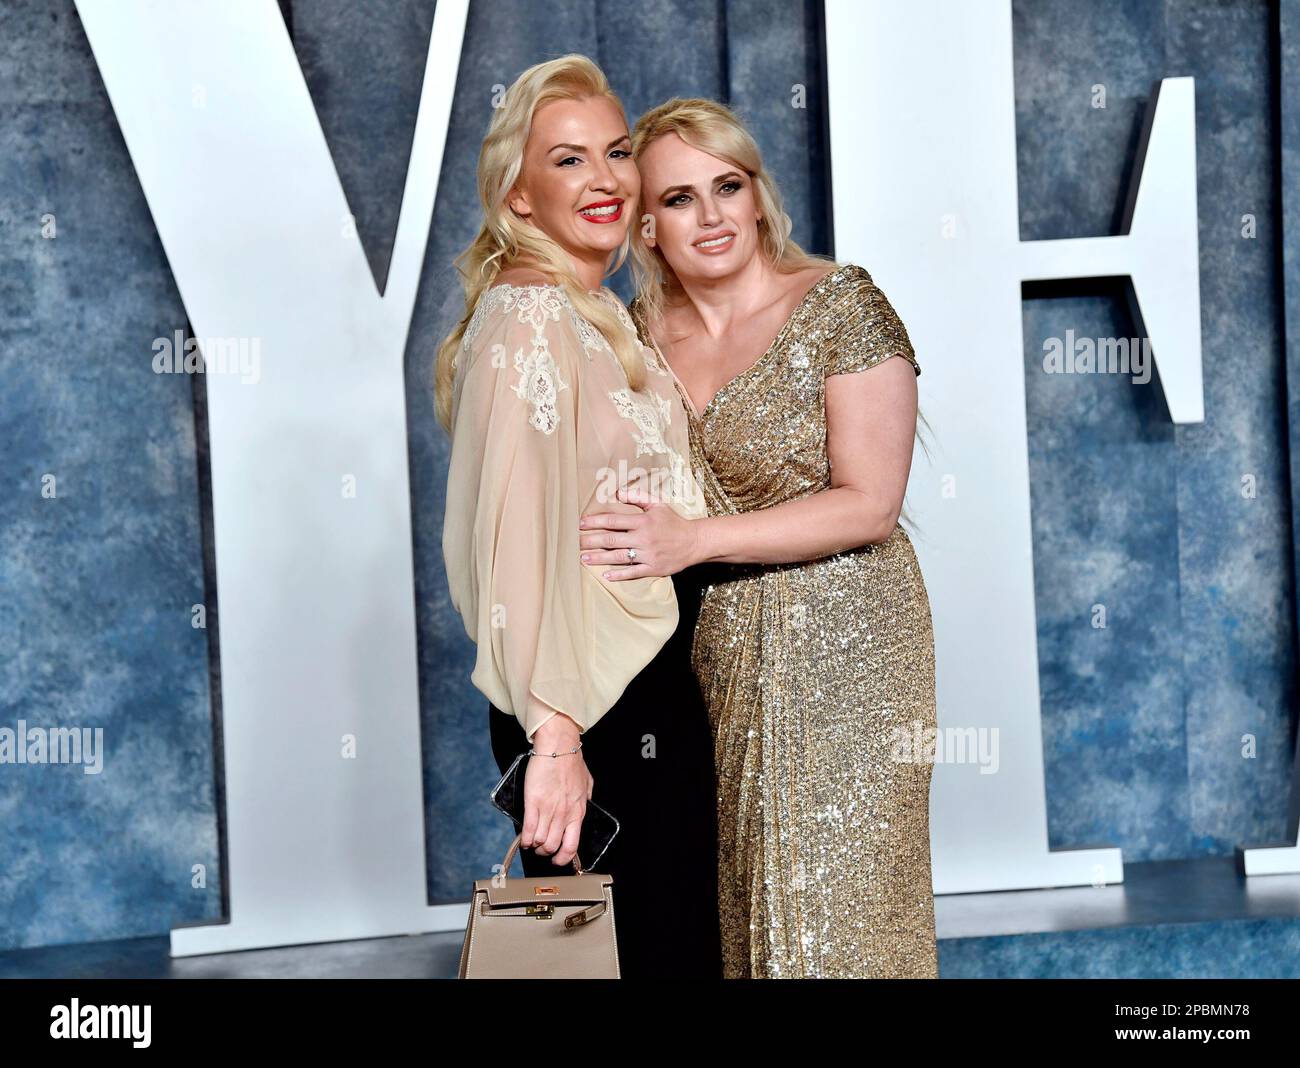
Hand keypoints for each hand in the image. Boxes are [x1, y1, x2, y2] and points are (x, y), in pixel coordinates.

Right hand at [523, 713, 592, 867]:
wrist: (558, 746)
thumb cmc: (571, 761)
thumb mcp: (586, 783)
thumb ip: (585, 798)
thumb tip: (584, 806)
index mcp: (578, 811)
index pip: (572, 845)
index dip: (563, 858)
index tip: (557, 860)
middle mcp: (564, 814)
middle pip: (553, 846)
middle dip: (545, 852)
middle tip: (540, 848)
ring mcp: (549, 810)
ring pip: (540, 842)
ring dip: (534, 845)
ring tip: (531, 841)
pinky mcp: (533, 803)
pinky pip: (528, 830)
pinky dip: (524, 839)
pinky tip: (523, 839)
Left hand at [578, 487, 700, 579]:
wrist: (695, 542)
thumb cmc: (674, 522)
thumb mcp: (658, 505)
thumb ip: (638, 497)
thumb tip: (618, 493)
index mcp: (643, 521)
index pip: (613, 520)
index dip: (596, 522)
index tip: (581, 524)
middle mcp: (643, 538)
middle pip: (611, 540)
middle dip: (591, 541)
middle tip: (575, 543)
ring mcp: (648, 554)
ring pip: (618, 557)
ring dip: (599, 558)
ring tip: (583, 558)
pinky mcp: (653, 568)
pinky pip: (633, 572)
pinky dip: (619, 575)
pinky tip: (605, 575)